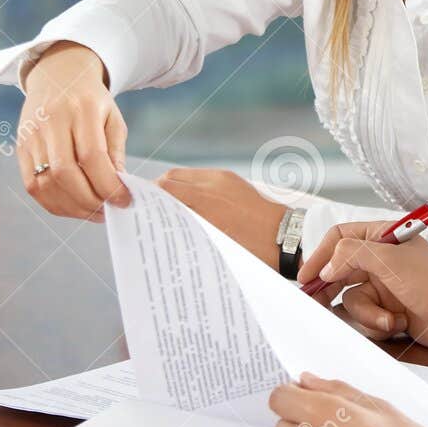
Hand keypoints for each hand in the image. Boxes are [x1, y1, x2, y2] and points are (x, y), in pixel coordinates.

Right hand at [18, 41, 130, 220]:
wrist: (56, 76)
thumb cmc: (91, 100)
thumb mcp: (112, 118)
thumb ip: (115, 152)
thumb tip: (117, 188)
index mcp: (81, 109)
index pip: (92, 156)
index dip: (108, 184)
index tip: (124, 199)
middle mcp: (51, 121)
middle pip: (65, 173)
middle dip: (90, 200)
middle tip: (108, 210)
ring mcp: (31, 136)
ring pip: (46, 184)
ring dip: (72, 207)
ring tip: (93, 212)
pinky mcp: (21, 148)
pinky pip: (32, 186)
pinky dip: (53, 203)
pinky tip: (72, 206)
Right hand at [156, 167, 288, 267]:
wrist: (289, 240)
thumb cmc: (254, 251)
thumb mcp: (216, 246)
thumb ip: (188, 230)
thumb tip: (165, 227)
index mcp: (207, 200)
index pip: (165, 188)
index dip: (148, 197)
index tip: (138, 208)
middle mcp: (214, 183)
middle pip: (172, 177)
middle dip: (158, 192)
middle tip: (150, 211)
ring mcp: (224, 179)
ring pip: (186, 175)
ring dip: (175, 189)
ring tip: (170, 210)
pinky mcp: (233, 180)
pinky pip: (203, 177)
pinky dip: (191, 187)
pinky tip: (192, 207)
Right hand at [297, 221, 427, 353]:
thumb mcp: (391, 262)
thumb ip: (352, 256)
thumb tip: (326, 267)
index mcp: (381, 237)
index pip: (339, 238)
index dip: (320, 256)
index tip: (306, 278)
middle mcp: (380, 260)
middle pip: (339, 273)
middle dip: (333, 293)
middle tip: (315, 306)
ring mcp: (384, 287)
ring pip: (352, 301)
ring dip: (369, 315)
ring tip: (391, 320)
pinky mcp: (389, 311)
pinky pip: (366, 319)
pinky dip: (379, 325)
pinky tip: (399, 325)